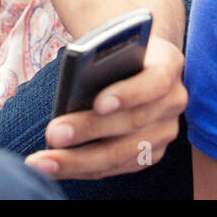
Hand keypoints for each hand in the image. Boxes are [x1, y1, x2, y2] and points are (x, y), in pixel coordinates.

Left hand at [24, 35, 186, 180]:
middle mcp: (173, 101)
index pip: (154, 82)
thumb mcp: (111, 47)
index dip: (128, 94)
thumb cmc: (115, 52)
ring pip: (121, 154)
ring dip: (77, 160)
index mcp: (168, 64)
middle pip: (132, 123)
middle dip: (89, 130)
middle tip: (53, 134)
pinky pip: (114, 168)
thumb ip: (99, 63)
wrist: (135, 63)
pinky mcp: (151, 154)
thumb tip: (71, 91)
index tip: (98, 103)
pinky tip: (54, 167)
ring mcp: (165, 131)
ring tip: (42, 161)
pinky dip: (82, 169)